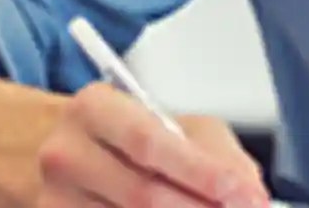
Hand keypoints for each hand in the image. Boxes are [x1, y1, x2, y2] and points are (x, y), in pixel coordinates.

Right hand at [37, 83, 269, 206]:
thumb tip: (251, 196)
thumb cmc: (128, 134)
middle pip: (142, 194)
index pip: (149, 143)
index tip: (242, 193)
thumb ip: (216, 153)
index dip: (200, 173)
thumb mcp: (175, 124)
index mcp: (95, 109)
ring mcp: (56, 199)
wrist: (69, 152)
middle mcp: (66, 154)